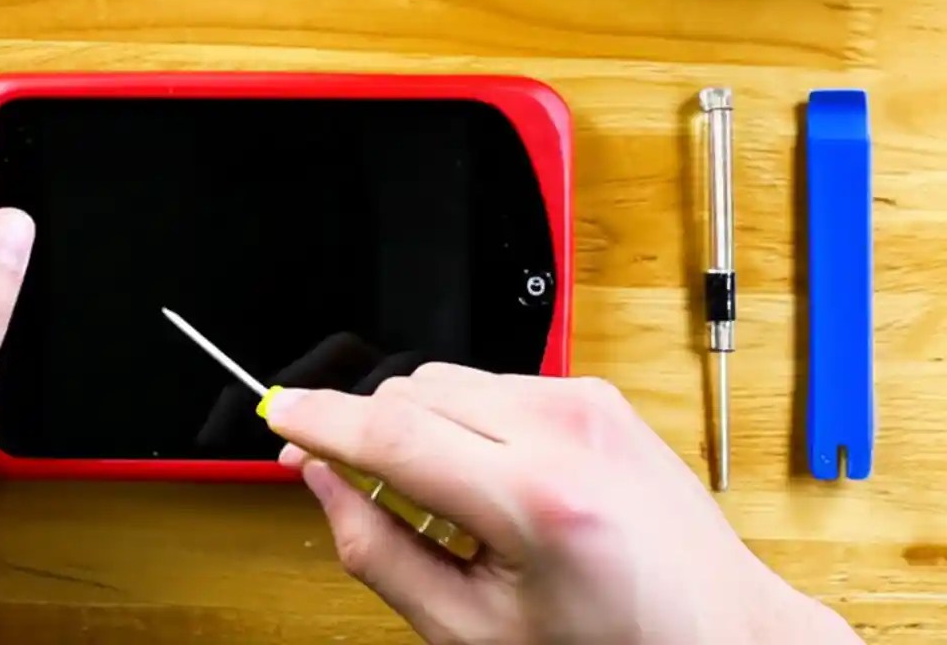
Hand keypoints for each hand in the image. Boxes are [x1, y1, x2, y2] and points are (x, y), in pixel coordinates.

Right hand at [270, 364, 862, 643]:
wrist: (720, 629)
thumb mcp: (474, 630)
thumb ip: (379, 553)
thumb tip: (323, 482)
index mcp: (539, 499)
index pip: (394, 434)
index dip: (320, 420)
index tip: (279, 414)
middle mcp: (566, 430)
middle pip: (411, 392)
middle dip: (365, 431)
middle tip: (350, 486)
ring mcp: (585, 402)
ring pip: (445, 379)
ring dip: (415, 427)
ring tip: (440, 499)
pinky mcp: (593, 392)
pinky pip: (490, 384)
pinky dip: (462, 421)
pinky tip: (481, 477)